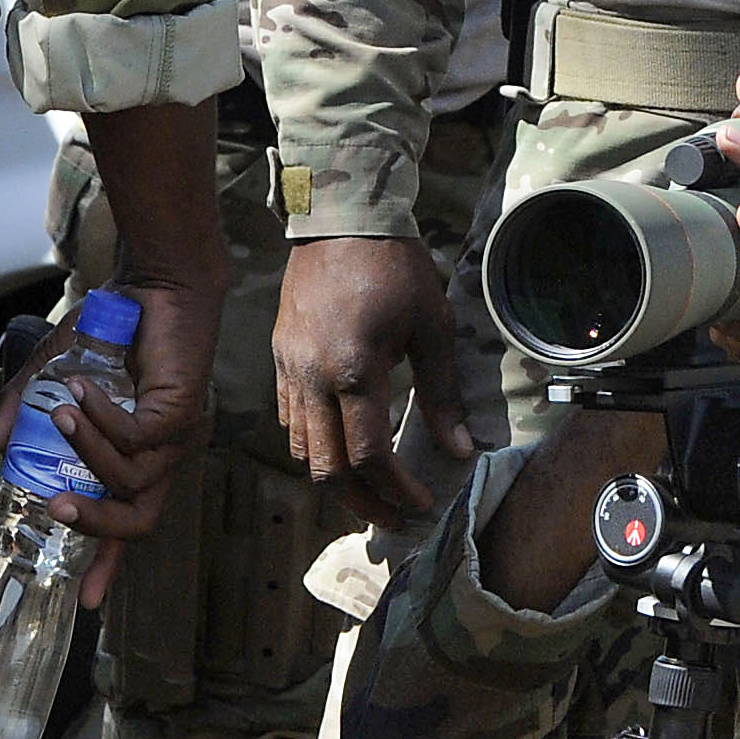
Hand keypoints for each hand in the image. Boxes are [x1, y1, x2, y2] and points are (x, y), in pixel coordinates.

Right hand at [0, 269, 224, 606]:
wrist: (157, 285)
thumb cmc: (115, 330)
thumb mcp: (55, 373)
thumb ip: (24, 410)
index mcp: (138, 459)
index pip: (127, 523)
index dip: (107, 561)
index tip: (86, 600)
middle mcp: (162, 458)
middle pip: (137, 521)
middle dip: (96, 525)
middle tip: (56, 508)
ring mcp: (176, 439)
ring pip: (130, 479)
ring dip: (87, 453)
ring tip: (57, 415)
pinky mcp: (182, 413)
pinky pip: (134, 436)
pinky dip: (100, 418)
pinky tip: (80, 389)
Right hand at [277, 234, 476, 524]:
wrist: (341, 220)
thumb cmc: (395, 268)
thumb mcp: (432, 328)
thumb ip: (443, 395)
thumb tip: (460, 451)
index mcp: (354, 370)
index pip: (368, 455)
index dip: (397, 488)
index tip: (422, 502)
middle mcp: (312, 378)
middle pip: (326, 469)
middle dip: (363, 503)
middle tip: (395, 518)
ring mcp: (289, 370)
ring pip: (302, 451)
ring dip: (336, 481)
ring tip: (371, 493)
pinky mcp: (279, 360)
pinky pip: (289, 421)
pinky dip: (314, 446)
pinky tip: (342, 448)